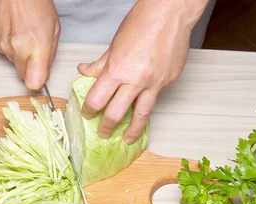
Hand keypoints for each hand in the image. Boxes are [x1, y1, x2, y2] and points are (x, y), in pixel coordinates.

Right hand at [0, 0, 59, 90]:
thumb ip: (49, 57)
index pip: (33, 82)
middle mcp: (17, 47)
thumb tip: (44, 75)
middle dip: (29, 67)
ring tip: (23, 35)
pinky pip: (4, 53)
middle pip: (23, 75)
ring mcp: (3, 45)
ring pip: (13, 63)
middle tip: (34, 50)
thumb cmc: (36, 4)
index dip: (37, 82)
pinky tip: (14, 32)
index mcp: (36, 46)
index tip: (40, 78)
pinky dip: (9, 46)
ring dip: (19, 54)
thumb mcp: (54, 30)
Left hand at [78, 0, 208, 142]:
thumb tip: (85, 71)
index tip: (88, 113)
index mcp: (117, 69)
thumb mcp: (114, 44)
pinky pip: (156, 97)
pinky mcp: (168, 81)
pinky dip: (148, 103)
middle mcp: (135, 80)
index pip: (97, 100)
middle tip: (103, 132)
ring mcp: (155, 83)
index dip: (89, 110)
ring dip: (131, 130)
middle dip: (106, 127)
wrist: (170, 13)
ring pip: (141, 115)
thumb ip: (100, 63)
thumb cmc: (142, 22)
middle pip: (116, 114)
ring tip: (127, 138)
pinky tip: (144, 105)